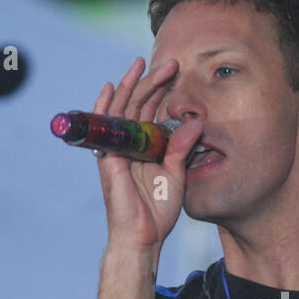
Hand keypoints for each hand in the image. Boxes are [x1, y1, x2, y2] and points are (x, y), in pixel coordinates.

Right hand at [93, 56, 203, 253]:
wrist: (143, 236)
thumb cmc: (158, 211)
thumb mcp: (176, 175)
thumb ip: (182, 149)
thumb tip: (195, 123)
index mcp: (146, 147)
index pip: (152, 112)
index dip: (163, 93)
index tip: (177, 74)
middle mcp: (129, 144)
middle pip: (138, 105)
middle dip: (152, 82)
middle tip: (170, 62)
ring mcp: (116, 149)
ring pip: (122, 109)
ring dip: (132, 85)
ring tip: (142, 63)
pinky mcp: (107, 157)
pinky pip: (103, 127)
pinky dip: (105, 106)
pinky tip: (110, 87)